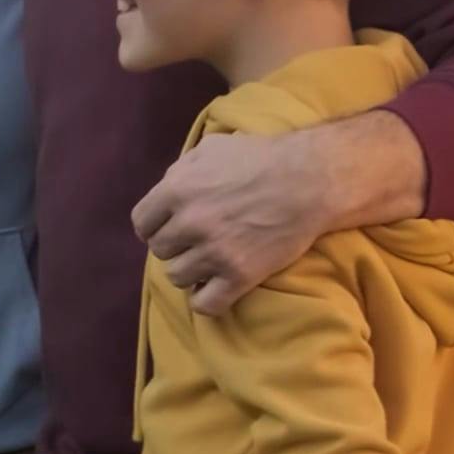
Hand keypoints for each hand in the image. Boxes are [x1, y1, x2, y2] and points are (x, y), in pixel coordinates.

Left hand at [134, 112, 428, 315]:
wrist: (311, 180)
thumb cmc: (262, 157)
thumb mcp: (212, 148)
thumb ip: (181, 169)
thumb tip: (165, 189)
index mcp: (177, 190)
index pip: (142, 223)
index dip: (154, 226)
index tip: (169, 228)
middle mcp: (189, 223)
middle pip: (160, 250)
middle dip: (176, 246)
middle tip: (196, 241)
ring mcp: (214, 252)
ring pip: (177, 277)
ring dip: (190, 271)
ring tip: (209, 262)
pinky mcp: (239, 276)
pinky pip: (205, 304)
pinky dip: (206, 300)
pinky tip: (216, 288)